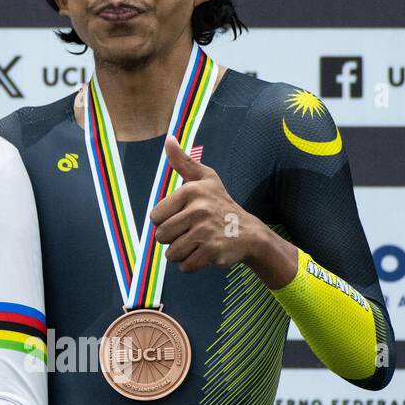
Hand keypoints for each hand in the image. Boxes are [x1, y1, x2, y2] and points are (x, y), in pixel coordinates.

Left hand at [149, 136, 264, 273]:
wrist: (249, 232)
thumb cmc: (220, 203)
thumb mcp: (204, 179)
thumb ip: (183, 162)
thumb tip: (169, 139)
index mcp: (190, 191)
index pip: (154, 217)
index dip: (165, 221)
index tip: (182, 217)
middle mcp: (198, 210)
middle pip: (161, 236)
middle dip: (172, 239)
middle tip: (190, 232)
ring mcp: (206, 232)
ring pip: (171, 253)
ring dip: (181, 253)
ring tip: (196, 243)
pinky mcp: (213, 252)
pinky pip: (185, 266)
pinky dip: (191, 264)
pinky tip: (204, 253)